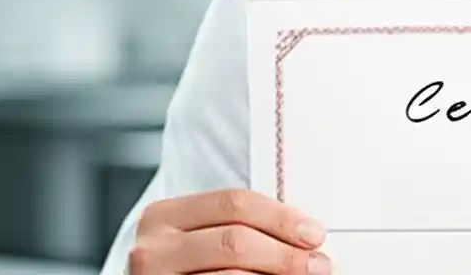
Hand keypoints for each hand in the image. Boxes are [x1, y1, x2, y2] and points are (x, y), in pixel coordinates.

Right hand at [128, 189, 330, 274]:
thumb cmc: (185, 266)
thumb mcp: (199, 237)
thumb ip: (240, 227)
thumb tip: (303, 235)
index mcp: (165, 216)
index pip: (233, 203)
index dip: (280, 218)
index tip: (314, 233)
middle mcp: (152, 249)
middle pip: (234, 241)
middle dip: (285, 254)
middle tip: (318, 264)